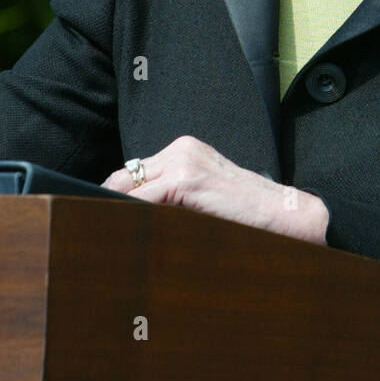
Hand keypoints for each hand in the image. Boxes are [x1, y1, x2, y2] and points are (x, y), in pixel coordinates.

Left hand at [101, 135, 328, 244]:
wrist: (285, 213)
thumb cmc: (247, 212)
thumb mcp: (205, 197)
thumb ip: (173, 196)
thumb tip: (133, 213)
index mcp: (186, 151)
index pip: (136, 172)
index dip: (116, 195)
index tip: (99, 213)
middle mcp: (182, 150)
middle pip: (126, 175)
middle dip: (110, 200)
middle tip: (95, 225)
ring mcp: (184, 161)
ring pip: (131, 185)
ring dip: (117, 208)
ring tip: (103, 230)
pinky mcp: (187, 178)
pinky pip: (146, 197)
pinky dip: (132, 212)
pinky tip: (125, 227)